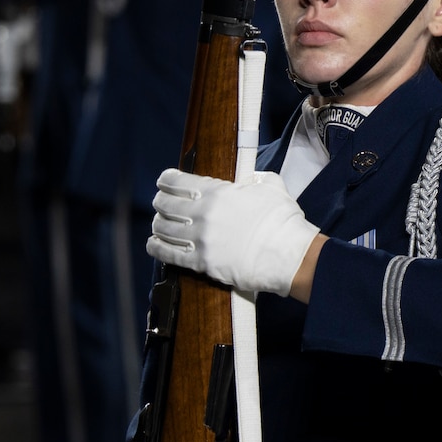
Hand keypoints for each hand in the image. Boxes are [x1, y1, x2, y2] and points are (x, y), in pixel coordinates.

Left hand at [147, 168, 320, 296]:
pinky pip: (168, 254)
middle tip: (162, 204)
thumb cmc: (283, 221)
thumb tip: (252, 179)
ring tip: (160, 225)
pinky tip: (154, 244)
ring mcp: (200, 240)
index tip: (164, 182)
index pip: (178, 182)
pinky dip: (157, 247)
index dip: (166, 180)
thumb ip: (257, 178)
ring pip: (164, 229)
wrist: (287, 254)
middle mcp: (203, 214)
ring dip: (159, 225)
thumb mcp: (271, 187)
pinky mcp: (201, 263)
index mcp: (217, 192)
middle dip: (161, 202)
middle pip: (166, 205)